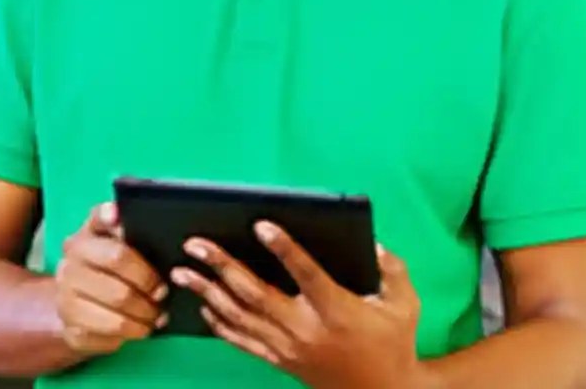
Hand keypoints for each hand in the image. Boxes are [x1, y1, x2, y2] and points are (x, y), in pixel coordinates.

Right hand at [55, 202, 169, 355]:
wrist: (73, 296)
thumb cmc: (102, 261)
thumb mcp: (107, 234)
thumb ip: (113, 219)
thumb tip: (115, 211)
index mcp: (80, 242)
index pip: (116, 256)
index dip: (143, 271)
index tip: (159, 280)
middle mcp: (68, 271)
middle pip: (120, 293)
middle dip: (148, 298)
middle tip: (162, 297)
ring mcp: (66, 303)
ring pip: (117, 320)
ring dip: (144, 320)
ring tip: (156, 316)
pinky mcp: (72, 332)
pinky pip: (110, 339)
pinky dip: (131, 334)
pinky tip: (139, 327)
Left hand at [172, 222, 428, 388]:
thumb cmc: (393, 341)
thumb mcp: (404, 303)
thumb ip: (391, 269)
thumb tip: (370, 243)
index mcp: (336, 309)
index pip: (306, 273)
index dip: (284, 248)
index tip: (260, 225)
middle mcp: (306, 328)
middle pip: (255, 293)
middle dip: (222, 266)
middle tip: (195, 244)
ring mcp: (288, 347)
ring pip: (239, 316)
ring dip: (207, 292)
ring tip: (181, 272)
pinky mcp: (280, 360)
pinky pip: (242, 341)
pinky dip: (219, 323)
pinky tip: (201, 305)